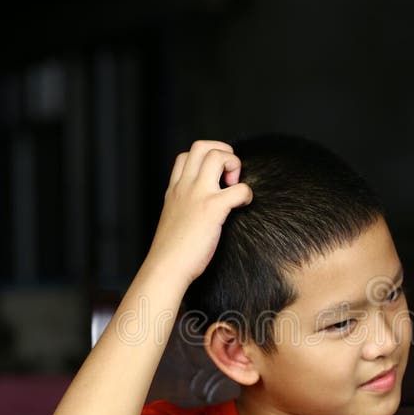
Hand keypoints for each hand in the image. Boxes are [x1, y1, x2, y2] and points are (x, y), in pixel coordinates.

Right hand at [145, 140, 252, 285]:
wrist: (166, 268)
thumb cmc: (172, 251)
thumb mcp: (172, 220)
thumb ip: (184, 207)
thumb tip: (200, 209)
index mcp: (174, 190)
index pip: (185, 155)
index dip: (204, 158)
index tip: (214, 176)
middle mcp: (184, 187)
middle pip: (202, 146)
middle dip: (222, 153)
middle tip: (229, 176)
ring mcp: (198, 195)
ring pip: (218, 156)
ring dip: (233, 165)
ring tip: (234, 186)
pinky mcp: (212, 210)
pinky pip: (239, 189)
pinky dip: (247, 194)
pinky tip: (243, 205)